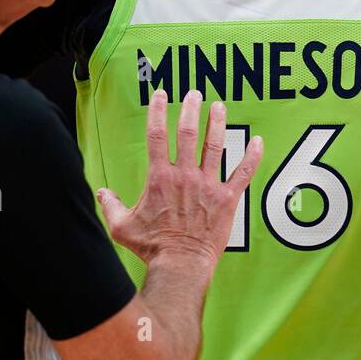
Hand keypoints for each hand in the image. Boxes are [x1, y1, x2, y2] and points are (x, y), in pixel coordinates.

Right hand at [96, 89, 262, 267]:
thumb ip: (110, 205)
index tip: (162, 95)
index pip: (157, 135)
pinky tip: (259, 141)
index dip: (158, 112)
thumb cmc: (151, 248)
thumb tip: (100, 192)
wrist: (181, 265)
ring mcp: (208, 186)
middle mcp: (185, 176)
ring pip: (215, 146)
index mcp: (160, 178)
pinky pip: (244, 173)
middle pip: (188, 133)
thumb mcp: (121, 226)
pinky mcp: (227, 199)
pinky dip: (253, 156)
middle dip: (191, 110)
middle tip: (194, 94)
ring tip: (219, 106)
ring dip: (217, 123)